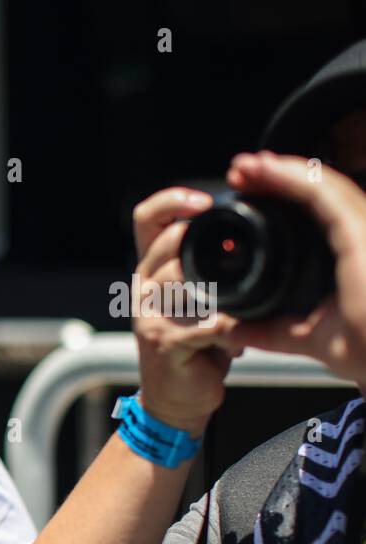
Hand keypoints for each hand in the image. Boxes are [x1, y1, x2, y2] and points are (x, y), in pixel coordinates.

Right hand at [130, 187, 243, 434]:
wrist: (174, 399)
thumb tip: (246, 233)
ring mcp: (148, 314)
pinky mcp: (162, 341)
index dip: (173, 200)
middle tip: (238, 266)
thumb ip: (206, 266)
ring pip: (186, 280)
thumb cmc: (194, 347)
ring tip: (234, 313)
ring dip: (221, 294)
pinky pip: (203, 323)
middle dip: (207, 250)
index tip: (205, 201)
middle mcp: (142, 286)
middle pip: (170, 244)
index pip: (147, 218)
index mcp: (150, 269)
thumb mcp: (196, 297)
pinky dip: (226, 329)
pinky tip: (232, 338)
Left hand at [221, 152, 365, 386]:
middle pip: (323, 193)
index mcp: (355, 255)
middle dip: (278, 177)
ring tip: (246, 165)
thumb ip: (270, 331)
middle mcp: (365, 237)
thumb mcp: (310, 339)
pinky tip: (271, 170)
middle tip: (240, 171)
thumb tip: (229, 330)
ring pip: (325, 187)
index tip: (247, 190)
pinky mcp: (363, 237)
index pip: (321, 212)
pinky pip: (329, 197)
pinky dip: (298, 180)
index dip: (285, 194)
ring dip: (282, 171)